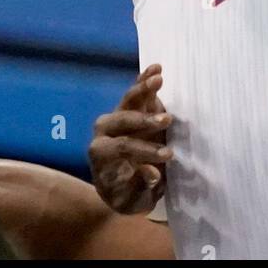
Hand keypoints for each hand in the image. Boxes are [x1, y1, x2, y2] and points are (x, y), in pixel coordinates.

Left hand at [89, 64, 173, 214]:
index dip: (143, 150)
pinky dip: (144, 79)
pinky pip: (136, 92)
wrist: (123, 186)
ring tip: (159, 78)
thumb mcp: (134, 199)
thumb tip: (151, 174)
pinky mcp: (130, 108)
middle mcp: (103, 131)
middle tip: (168, 121)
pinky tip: (156, 68)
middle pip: (122, 120)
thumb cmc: (129, 194)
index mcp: (99, 154)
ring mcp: (116, 116)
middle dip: (145, 121)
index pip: (120, 146)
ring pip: (127, 99)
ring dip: (142, 89)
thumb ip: (140, 187)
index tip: (168, 156)